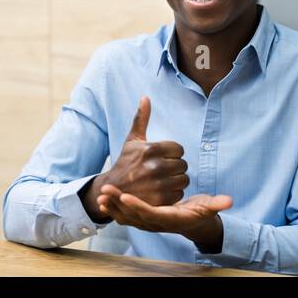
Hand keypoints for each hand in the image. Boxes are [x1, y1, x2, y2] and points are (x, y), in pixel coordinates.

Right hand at [81, 96, 189, 220]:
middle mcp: (155, 166)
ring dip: (176, 180)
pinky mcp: (160, 200)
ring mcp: (158, 184)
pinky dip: (173, 193)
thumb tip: (145, 97)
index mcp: (151, 149)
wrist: (113, 190)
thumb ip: (141, 118)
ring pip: (184, 179)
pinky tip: (161, 191)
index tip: (161, 157)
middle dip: (175, 167)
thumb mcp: (132, 141)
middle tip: (162, 170)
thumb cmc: (126, 162)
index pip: (179, 149)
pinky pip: (180, 193)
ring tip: (163, 180)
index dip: (172, 153)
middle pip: (183, 164)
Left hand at [97, 185, 232, 250]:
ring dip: (112, 206)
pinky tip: (103, 198)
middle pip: (133, 215)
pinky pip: (124, 216)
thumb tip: (229, 201)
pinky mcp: (141, 219)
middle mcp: (155, 224)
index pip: (150, 214)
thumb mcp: (209, 207)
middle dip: (118, 204)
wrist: (192, 223)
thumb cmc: (200, 212)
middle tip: (105, 190)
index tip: (125, 197)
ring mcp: (146, 223)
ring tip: (101, 192)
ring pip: (125, 216)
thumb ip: (217, 204)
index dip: (137, 206)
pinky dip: (112, 209)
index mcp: (170, 219)